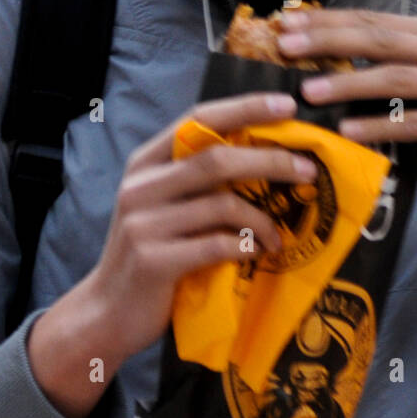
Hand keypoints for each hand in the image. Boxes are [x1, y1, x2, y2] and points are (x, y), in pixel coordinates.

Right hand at [28, 92, 315, 417]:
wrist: (108, 311)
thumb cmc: (150, 252)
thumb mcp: (164, 205)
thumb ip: (196, 178)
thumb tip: (265, 152)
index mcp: (145, 162)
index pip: (198, 119)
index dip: (245, 108)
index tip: (288, 106)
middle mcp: (140, 186)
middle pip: (217, 159)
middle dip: (271, 160)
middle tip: (308, 170)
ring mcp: (144, 223)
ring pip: (222, 204)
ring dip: (263, 219)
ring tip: (279, 235)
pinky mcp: (154, 260)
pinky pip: (216, 245)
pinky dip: (246, 246)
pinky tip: (256, 252)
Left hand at [276, 8, 416, 248]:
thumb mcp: (391, 93)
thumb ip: (364, 66)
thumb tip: (298, 44)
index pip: (374, 21)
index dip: (329, 21)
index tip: (285, 23)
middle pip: (383, 42)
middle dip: (330, 42)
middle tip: (286, 48)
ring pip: (397, 78)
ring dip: (348, 85)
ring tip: (308, 92)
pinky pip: (415, 122)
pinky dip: (376, 125)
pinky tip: (344, 131)